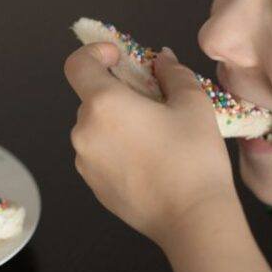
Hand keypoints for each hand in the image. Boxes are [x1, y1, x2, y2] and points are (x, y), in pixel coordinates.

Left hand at [64, 42, 237, 245]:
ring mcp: (84, 162)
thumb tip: (162, 60)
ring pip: (95, 128)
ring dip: (117, 123)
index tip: (118, 57)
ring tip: (155, 137)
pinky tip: (149, 162)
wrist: (192, 219)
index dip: (94, 53)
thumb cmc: (193, 158)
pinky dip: (117, 149)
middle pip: (91, 98)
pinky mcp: (92, 185)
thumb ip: (172, 73)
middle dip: (118, 93)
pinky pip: (99, 154)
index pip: (77, 65)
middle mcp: (84, 132)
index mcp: (103, 105)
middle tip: (154, 102)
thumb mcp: (193, 104)